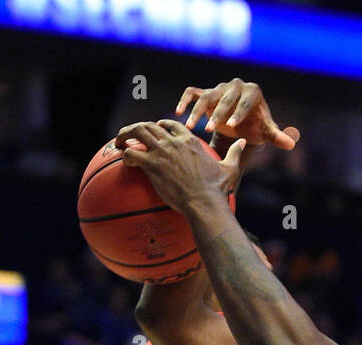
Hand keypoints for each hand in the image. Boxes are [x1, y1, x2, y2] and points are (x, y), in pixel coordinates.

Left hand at [114, 120, 244, 213]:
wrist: (204, 202)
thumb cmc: (217, 190)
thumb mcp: (230, 169)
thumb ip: (235, 153)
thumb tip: (244, 142)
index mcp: (190, 141)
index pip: (171, 125)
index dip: (162, 125)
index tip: (156, 129)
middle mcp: (174, 142)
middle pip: (151, 125)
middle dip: (139, 127)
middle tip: (131, 135)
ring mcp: (162, 152)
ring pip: (137, 132)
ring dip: (125, 135)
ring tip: (118, 142)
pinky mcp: (152, 164)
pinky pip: (131, 153)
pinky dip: (125, 154)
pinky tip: (123, 161)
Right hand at [176, 78, 300, 150]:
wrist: (241, 124)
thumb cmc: (255, 127)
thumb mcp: (266, 133)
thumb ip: (277, 137)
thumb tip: (292, 144)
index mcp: (253, 92)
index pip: (245, 100)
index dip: (239, 112)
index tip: (232, 126)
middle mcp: (235, 86)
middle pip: (225, 97)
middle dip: (217, 113)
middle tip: (209, 129)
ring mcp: (219, 89)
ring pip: (206, 96)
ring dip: (198, 111)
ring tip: (190, 126)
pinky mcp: (205, 92)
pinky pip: (192, 93)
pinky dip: (185, 101)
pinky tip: (179, 113)